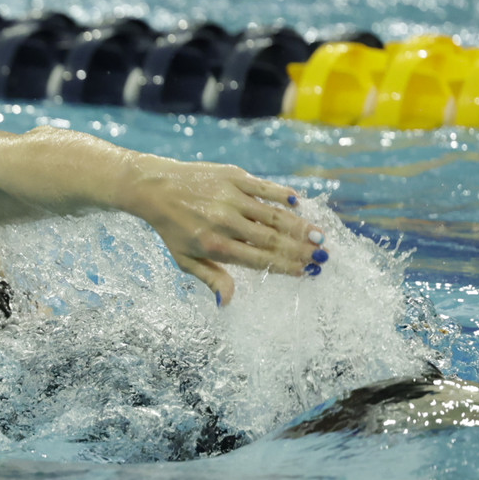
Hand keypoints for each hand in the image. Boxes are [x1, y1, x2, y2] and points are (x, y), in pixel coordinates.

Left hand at [114, 154, 325, 304]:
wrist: (154, 187)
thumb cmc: (172, 227)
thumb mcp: (185, 259)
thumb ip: (210, 278)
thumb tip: (226, 302)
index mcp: (215, 246)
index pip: (260, 259)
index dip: (287, 266)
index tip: (307, 271)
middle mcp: (225, 222)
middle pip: (272, 239)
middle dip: (301, 250)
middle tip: (323, 257)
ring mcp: (230, 197)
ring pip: (274, 214)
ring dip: (300, 226)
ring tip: (320, 236)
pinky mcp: (233, 176)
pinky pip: (264, 187)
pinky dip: (283, 195)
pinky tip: (298, 204)